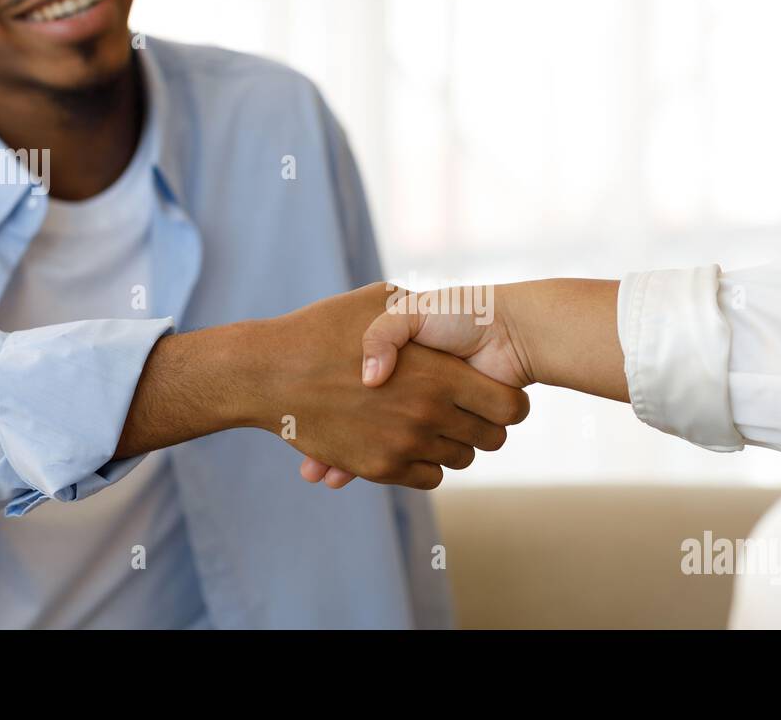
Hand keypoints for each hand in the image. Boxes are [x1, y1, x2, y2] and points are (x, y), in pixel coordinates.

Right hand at [260, 283, 528, 489]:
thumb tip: (452, 324)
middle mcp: (428, 413)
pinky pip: (428, 478)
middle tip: (470, 411)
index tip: (497, 395)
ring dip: (454, 445)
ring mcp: (403, 445)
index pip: (510, 407)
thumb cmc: (322, 330)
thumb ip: (422, 315)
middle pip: (490, 440)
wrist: (270, 372)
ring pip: (459, 460)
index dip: (509, 403)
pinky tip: (412, 443)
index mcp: (439, 374)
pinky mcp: (379, 468)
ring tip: (438, 424)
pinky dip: (427, 465)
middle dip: (485, 427)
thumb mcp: (380, 303)